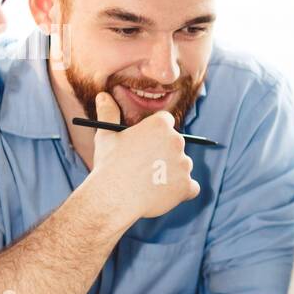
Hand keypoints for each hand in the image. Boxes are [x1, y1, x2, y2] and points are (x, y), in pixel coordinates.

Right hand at [84, 92, 200, 223]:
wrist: (114, 198)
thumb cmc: (109, 165)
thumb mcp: (106, 135)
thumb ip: (108, 112)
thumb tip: (103, 95)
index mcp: (160, 125)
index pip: (166, 122)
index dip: (155, 133)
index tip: (146, 143)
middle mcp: (177, 141)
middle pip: (175, 144)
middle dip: (163, 153)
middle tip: (145, 165)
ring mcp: (184, 164)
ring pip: (182, 165)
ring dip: (171, 172)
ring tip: (149, 182)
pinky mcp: (187, 185)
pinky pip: (191, 187)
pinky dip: (181, 190)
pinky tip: (164, 193)